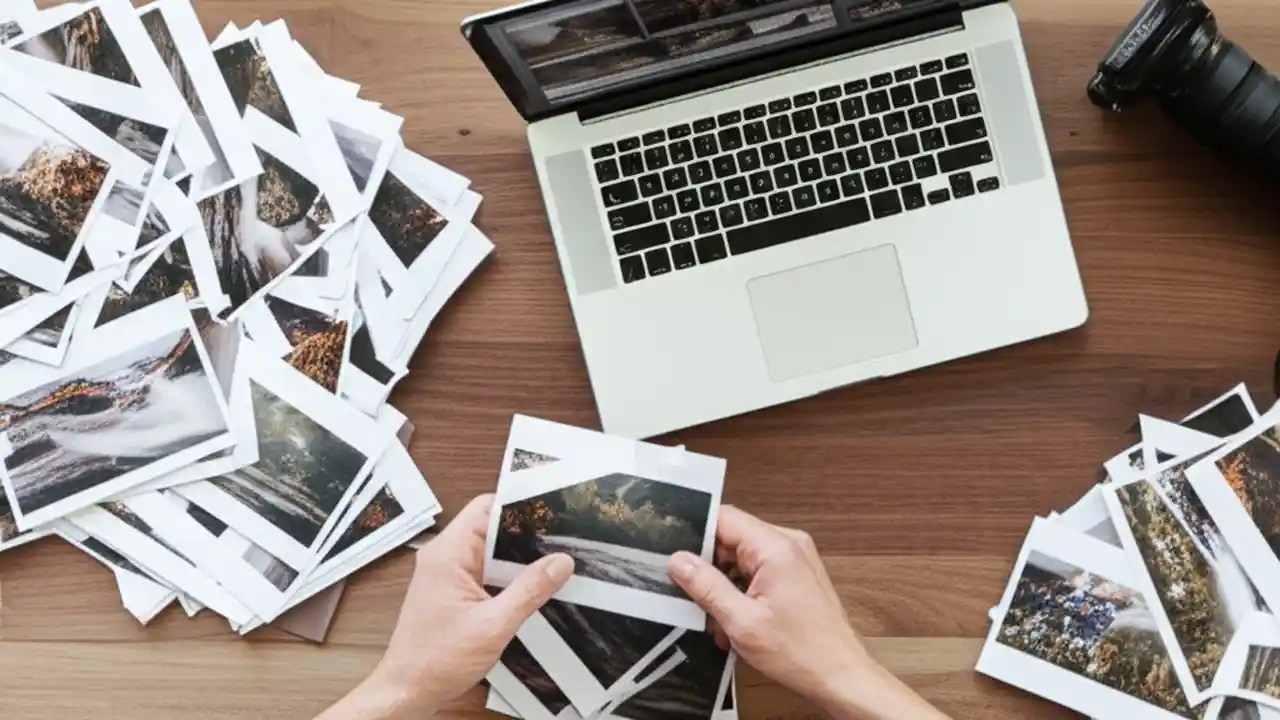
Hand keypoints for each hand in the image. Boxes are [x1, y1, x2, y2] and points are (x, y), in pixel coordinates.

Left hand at [318, 494, 573, 719]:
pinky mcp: (451, 589)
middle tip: (561, 543)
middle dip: (525, 535)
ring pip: (489, 549)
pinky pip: (484, 569)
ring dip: (516, 558)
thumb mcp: (494, 626)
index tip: (552, 514)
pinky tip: (529, 588)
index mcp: (448, 554)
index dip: (519, 507)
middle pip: (490, 526)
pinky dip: (506, 575)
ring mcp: (446, 572)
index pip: (486, 508)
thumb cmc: (437, 661)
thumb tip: (561, 562)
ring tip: (551, 565)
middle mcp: (444, 556)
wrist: (406, 691)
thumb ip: (530, 590)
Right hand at [667, 506, 949, 719]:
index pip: (723, 518)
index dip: (695, 536)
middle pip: (731, 538)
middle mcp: (789, 543)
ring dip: (725, 586)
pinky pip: (758, 569)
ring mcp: (795, 557)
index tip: (676, 558)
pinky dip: (742, 591)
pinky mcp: (797, 573)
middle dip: (710, 570)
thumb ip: (706, 586)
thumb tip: (678, 561)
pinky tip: (737, 621)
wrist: (840, 676)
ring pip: (742, 557)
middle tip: (698, 601)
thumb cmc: (801, 652)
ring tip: (721, 621)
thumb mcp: (741, 622)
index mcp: (776, 547)